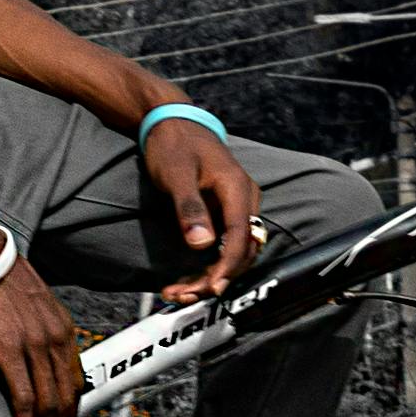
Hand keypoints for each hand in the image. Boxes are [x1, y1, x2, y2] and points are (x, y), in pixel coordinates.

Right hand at [0, 250, 89, 416]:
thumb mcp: (33, 300)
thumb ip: (39, 326)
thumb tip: (34, 349)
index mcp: (63, 327)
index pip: (76, 380)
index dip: (70, 410)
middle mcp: (56, 338)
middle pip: (66, 397)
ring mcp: (35, 345)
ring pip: (48, 404)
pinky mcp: (9, 349)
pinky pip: (23, 399)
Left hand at [136, 116, 265, 302]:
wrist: (171, 121)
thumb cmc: (174, 144)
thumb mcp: (176, 174)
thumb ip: (190, 208)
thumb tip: (202, 244)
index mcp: (237, 188)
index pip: (241, 237)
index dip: (228, 266)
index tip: (211, 288)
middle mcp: (244, 199)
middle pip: (241, 250)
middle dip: (216, 277)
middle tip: (184, 295)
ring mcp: (236, 205)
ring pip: (233, 250)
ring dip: (211, 274)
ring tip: (180, 292)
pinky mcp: (224, 211)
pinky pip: (224, 243)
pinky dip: (208, 263)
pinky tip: (186, 277)